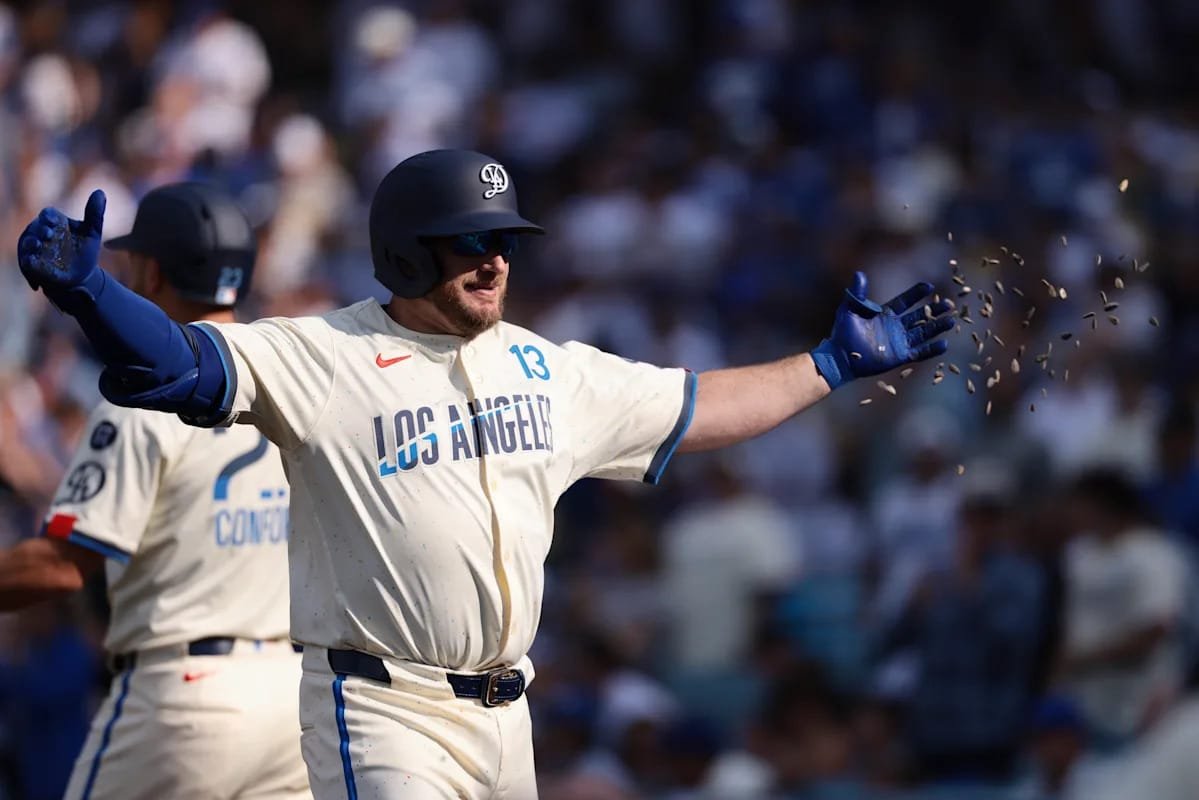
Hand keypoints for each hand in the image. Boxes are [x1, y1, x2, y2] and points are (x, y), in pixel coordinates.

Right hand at [16, 190, 105, 292]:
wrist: (81, 276)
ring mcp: (34, 248)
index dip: (49, 216)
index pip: (48, 214)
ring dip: (31, 244)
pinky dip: (28, 262)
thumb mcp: (92, 233)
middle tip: (48, 234)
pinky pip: (26, 262)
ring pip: (27, 243)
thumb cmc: (84, 251)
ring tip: (38, 245)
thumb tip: (100, 192)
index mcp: (54, 222)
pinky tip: (31, 263)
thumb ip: (95, 214)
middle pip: (36, 227)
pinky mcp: (31, 264)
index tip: (54, 221)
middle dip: (40, 230)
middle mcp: (40, 232)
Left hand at [812, 271, 952, 389]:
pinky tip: (944, 344)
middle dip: (934, 311)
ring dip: (937, 327)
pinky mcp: (900, 356)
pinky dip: (931, 349)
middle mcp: (895, 327)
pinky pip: (919, 352)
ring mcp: (899, 342)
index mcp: (885, 314)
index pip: (905, 301)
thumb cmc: (843, 333)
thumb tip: (859, 273)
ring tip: (951, 321)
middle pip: (920, 316)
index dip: (916, 294)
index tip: (929, 287)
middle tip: (950, 304)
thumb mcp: (849, 309)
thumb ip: (857, 293)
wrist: (840, 357)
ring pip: (923, 332)